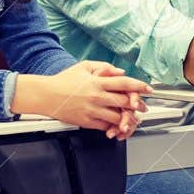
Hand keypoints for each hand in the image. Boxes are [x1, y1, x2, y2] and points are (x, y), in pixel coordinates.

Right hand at [15, 62, 151, 139]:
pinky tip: (117, 124)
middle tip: (142, 106)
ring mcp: (92, 110)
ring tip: (132, 117)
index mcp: (97, 82)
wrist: (45, 95)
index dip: (139, 86)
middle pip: (125, 102)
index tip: (148, 89)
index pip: (124, 84)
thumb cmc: (63, 81)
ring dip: (128, 118)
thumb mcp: (83, 67)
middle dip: (138, 105)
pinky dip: (114, 126)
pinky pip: (106, 126)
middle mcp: (96, 97)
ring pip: (118, 117)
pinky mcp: (87, 122)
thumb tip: (120, 72)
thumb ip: (103, 67)